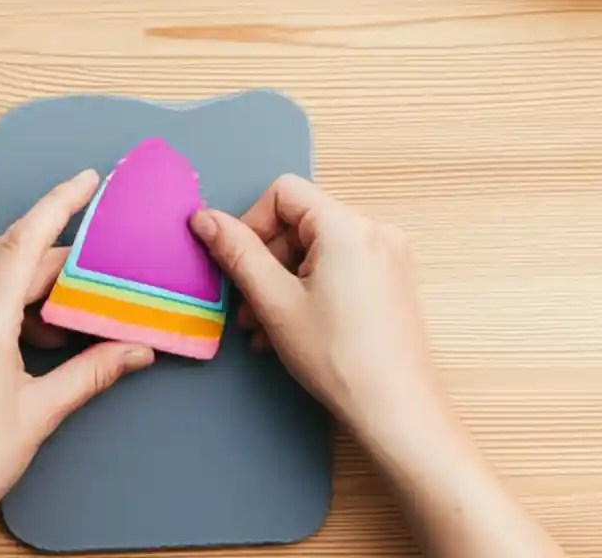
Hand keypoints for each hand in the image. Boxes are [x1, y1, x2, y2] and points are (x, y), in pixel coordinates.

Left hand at [0, 170, 154, 557]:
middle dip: (51, 254)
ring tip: (51, 312)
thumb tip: (135, 349)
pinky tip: (14, 323)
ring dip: (17, 272)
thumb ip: (92, 370)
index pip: (26, 244)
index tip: (86, 182)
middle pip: (7, 252)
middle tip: (89, 272)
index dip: (60, 205)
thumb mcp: (39, 414)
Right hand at [190, 174, 442, 446]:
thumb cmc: (339, 358)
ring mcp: (389, 256)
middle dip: (266, 261)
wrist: (397, 409)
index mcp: (347, 226)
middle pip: (301, 222)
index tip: (236, 264)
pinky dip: (310, 289)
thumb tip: (204, 218)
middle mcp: (375, 231)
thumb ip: (237, 253)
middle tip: (245, 306)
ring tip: (263, 327)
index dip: (251, 223)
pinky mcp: (392, 281)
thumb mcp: (274, 302)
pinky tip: (292, 328)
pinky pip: (340, 268)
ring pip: (318, 250)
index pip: (284, 193)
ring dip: (283, 281)